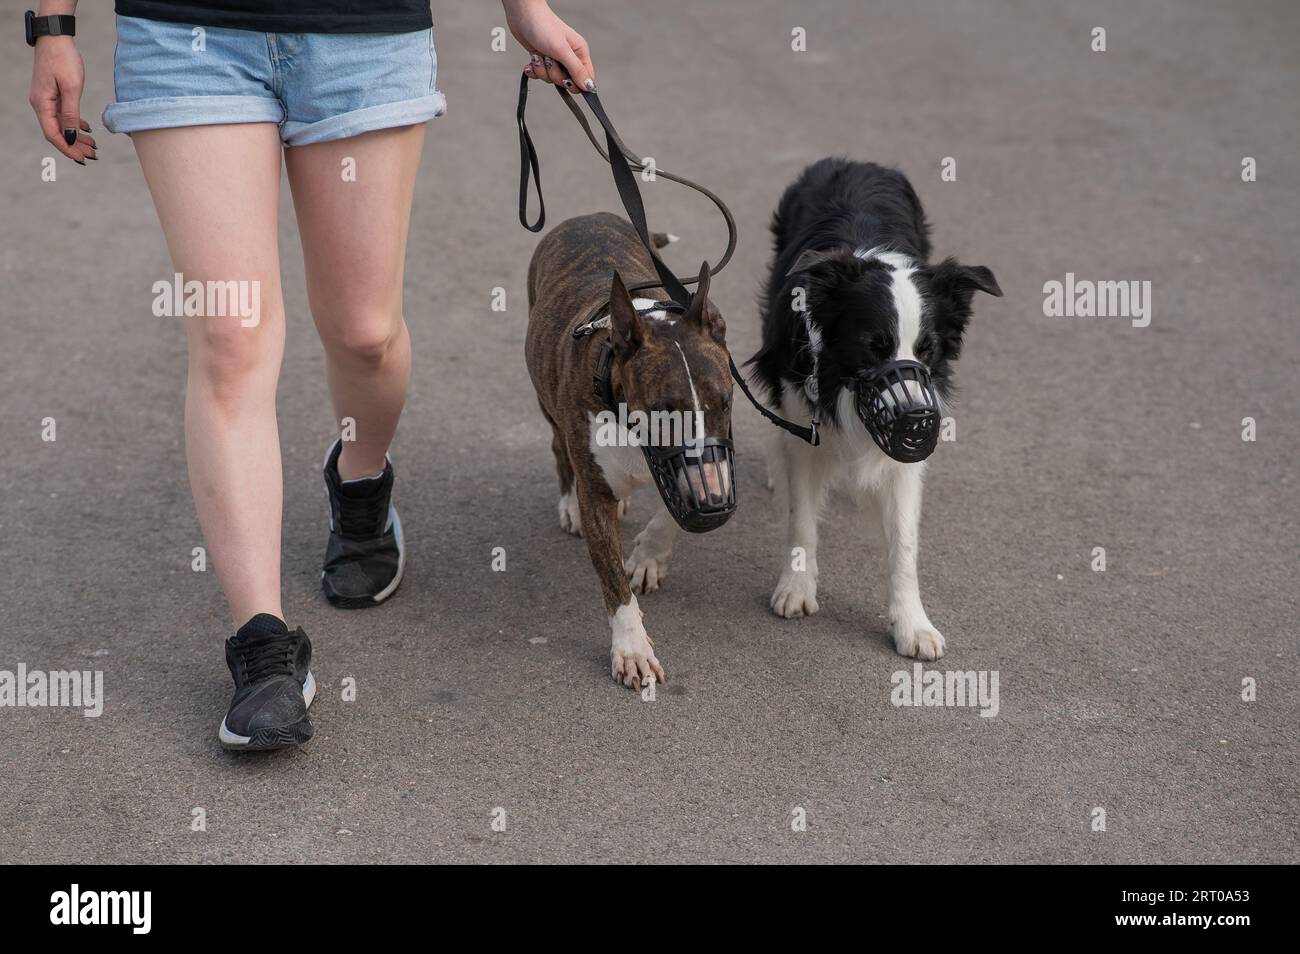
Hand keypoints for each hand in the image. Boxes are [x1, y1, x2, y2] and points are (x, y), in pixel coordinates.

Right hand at [29, 36, 95, 163]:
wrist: (55, 38)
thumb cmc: (63, 59)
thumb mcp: (72, 88)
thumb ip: (71, 113)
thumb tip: (71, 136)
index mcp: (42, 104)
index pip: (53, 134)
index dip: (67, 148)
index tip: (82, 159)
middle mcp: (41, 104)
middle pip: (57, 132)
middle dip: (75, 145)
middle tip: (93, 156)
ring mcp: (46, 99)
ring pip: (62, 124)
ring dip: (77, 136)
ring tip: (93, 146)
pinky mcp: (52, 94)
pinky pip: (63, 114)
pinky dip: (75, 123)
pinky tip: (87, 130)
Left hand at [505, 0, 595, 91]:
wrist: (522, 14)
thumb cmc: (543, 27)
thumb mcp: (562, 51)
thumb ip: (576, 70)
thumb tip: (589, 87)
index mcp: (579, 52)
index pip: (586, 78)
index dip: (577, 84)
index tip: (566, 80)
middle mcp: (569, 56)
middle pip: (567, 81)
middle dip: (555, 75)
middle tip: (549, 61)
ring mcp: (555, 58)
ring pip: (552, 79)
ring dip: (542, 70)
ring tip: (539, 56)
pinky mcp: (542, 59)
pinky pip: (541, 74)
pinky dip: (535, 70)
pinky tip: (532, 60)